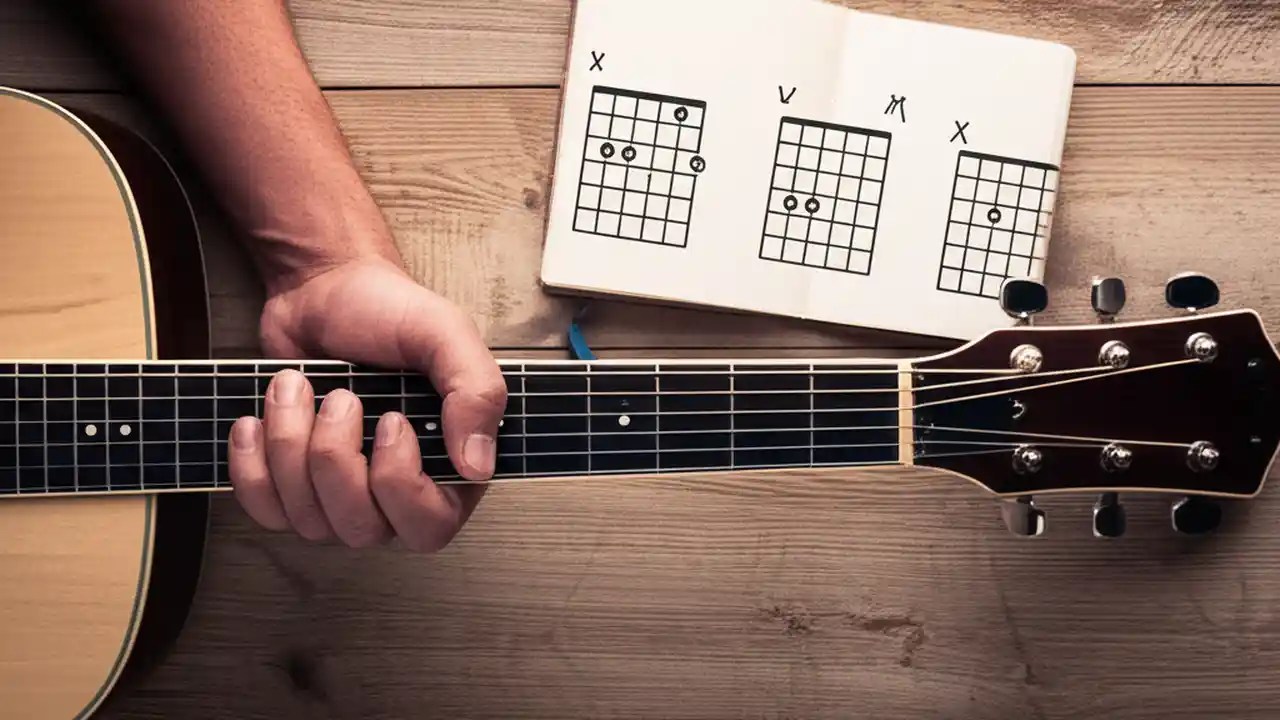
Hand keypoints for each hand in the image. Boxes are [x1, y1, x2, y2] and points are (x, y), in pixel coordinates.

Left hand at [225, 257, 506, 551]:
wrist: (323, 290)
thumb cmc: (388, 312)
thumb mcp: (446, 335)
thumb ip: (477, 392)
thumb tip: (478, 466)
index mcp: (448, 467)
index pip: (429, 528)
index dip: (400, 485)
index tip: (391, 419)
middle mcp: (396, 495)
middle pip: (361, 529)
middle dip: (335, 458)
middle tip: (339, 397)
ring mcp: (340, 497)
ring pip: (309, 521)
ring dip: (290, 446)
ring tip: (295, 388)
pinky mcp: (289, 488)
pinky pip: (265, 511)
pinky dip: (251, 464)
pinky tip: (258, 420)